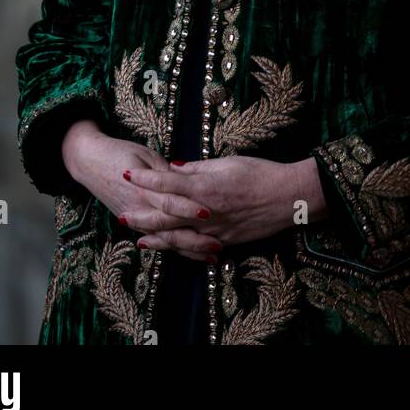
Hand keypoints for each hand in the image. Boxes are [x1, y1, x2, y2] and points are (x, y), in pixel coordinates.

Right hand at [60, 121, 222, 260]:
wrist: (89, 161)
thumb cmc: (120, 153)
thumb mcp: (145, 155)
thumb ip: (166, 172)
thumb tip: (188, 181)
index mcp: (143, 189)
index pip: (169, 201)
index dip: (189, 208)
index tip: (209, 213)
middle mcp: (139, 209)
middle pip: (169, 228)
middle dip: (194, 239)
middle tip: (218, 245)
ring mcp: (136, 220)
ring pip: (165, 240)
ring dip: (188, 250)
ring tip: (211, 256)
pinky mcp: (135, 225)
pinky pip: (157, 240)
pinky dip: (175, 248)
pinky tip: (192, 254)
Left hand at [122, 155, 329, 249]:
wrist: (288, 197)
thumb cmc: (260, 173)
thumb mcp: (227, 162)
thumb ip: (199, 168)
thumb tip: (176, 168)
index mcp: (205, 187)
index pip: (167, 182)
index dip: (145, 178)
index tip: (128, 172)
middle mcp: (206, 212)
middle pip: (165, 215)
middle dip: (142, 215)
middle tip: (122, 214)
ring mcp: (214, 231)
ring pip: (178, 237)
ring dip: (156, 237)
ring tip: (138, 238)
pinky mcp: (224, 241)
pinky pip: (196, 246)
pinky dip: (180, 247)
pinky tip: (171, 247)